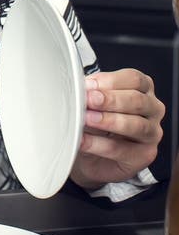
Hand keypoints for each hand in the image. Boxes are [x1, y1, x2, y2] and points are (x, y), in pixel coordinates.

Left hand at [69, 68, 163, 188]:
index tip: (89, 85)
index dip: (110, 81)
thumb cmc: (95, 122)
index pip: (134, 79)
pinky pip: (122, 149)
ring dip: (107, 121)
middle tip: (88, 100)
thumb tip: (81, 88)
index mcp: (142, 89)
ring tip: (86, 120)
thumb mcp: (92, 102)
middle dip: (110, 100)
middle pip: (137, 100)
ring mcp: (152, 133)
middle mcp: (152, 109)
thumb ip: (91, 93)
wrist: (90, 154)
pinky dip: (98, 144)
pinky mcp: (145, 155)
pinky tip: (83, 140)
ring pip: (135, 125)